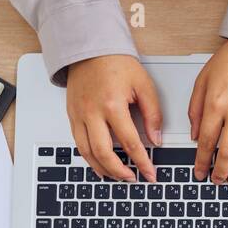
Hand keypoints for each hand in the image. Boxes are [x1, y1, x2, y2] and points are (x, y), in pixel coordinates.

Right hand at [64, 55, 161, 181]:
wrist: (89, 48)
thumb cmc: (116, 63)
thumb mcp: (144, 86)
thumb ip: (153, 115)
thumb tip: (156, 140)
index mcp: (112, 105)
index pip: (130, 143)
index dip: (142, 163)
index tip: (150, 175)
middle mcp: (92, 112)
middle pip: (103, 152)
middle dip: (119, 171)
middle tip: (132, 179)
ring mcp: (78, 114)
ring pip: (86, 151)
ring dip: (102, 168)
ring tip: (117, 176)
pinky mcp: (71, 114)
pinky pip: (78, 142)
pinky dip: (89, 158)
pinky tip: (100, 165)